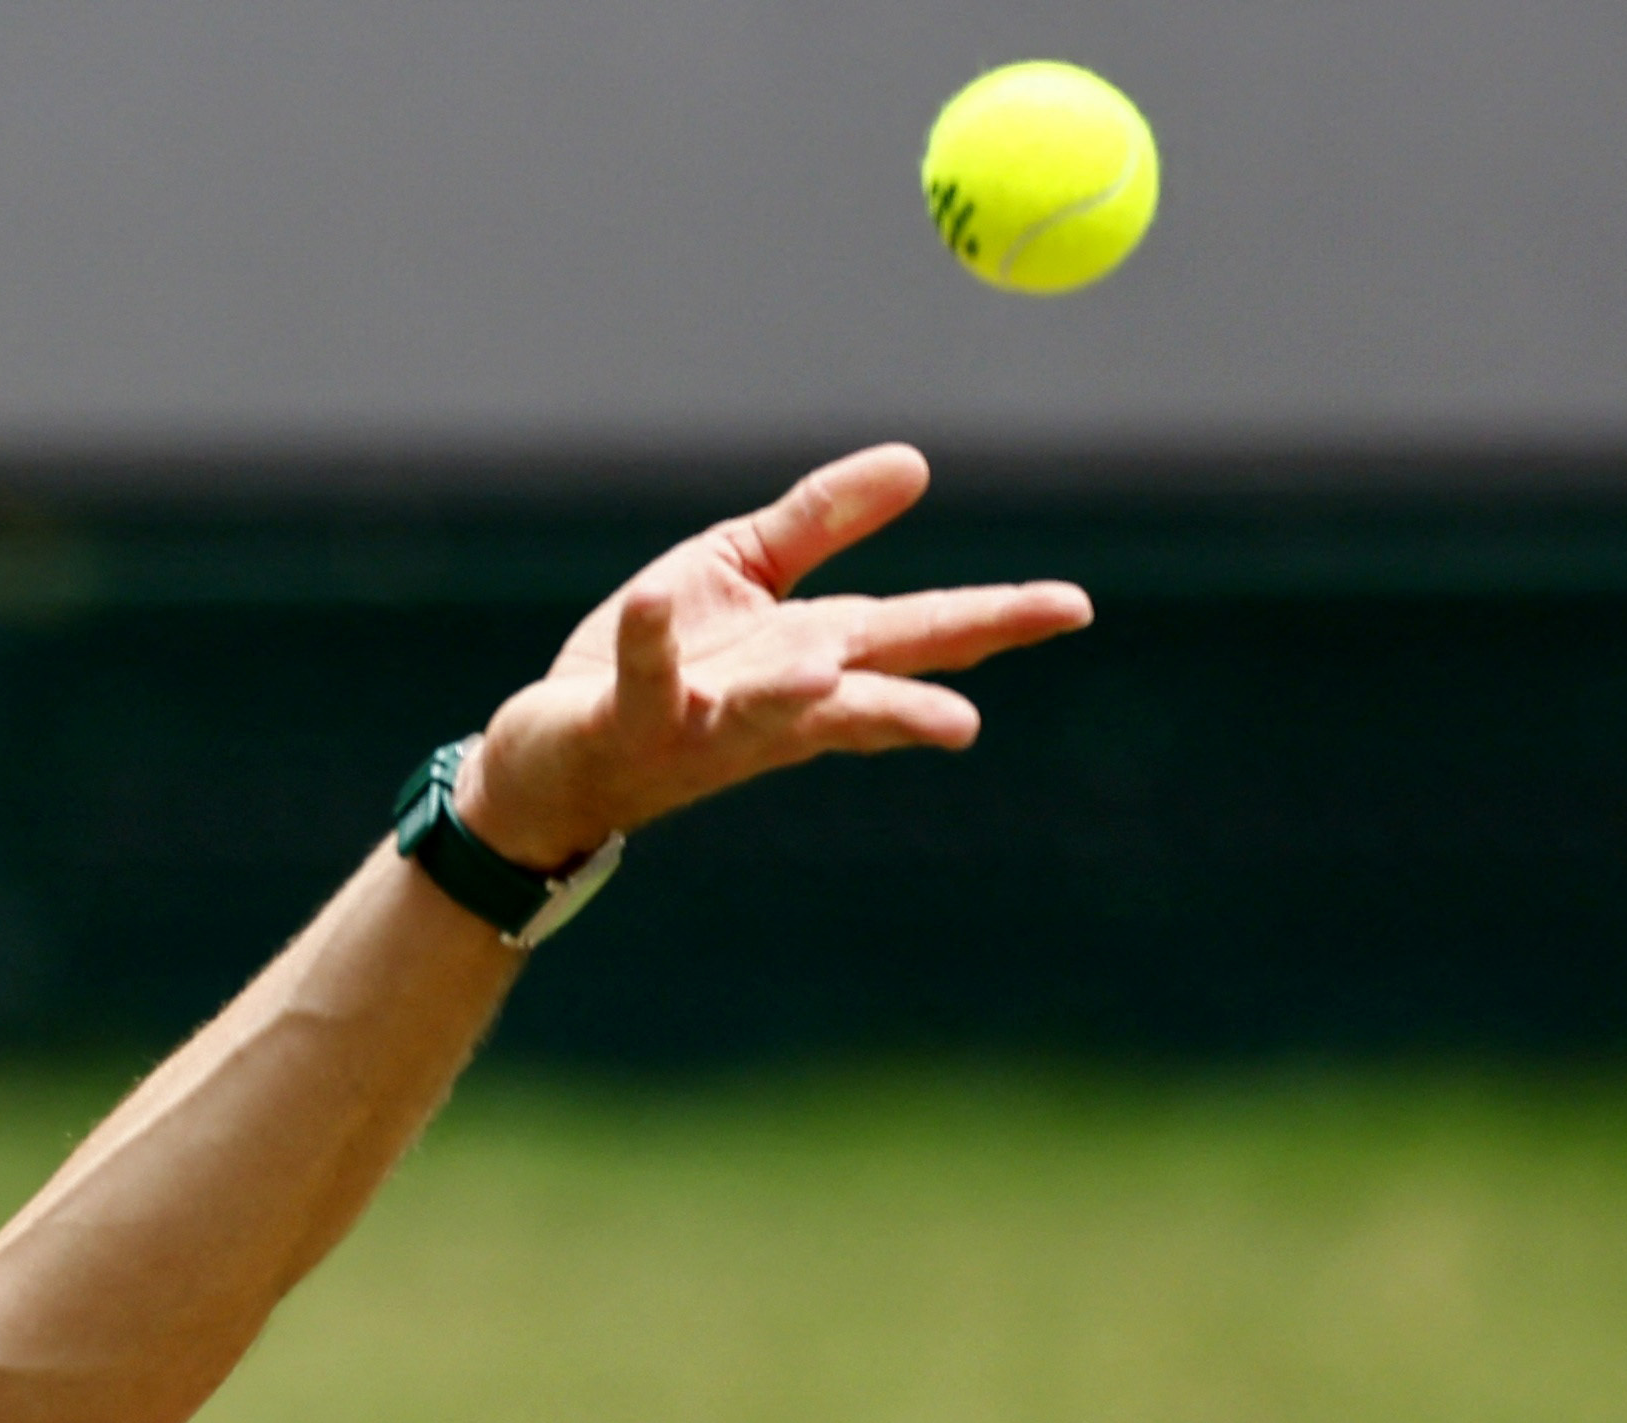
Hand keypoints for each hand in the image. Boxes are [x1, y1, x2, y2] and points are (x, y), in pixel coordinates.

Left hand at [462, 444, 1094, 869]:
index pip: (918, 634)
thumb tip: (916, 463)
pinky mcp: (629, 722)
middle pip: (858, 692)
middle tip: (970, 721)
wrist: (554, 755)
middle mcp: (774, 703)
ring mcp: (702, 722)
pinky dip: (653, 642)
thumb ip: (820, 523)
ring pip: (758, 714)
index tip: (1071, 607)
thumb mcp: (742, 574)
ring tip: (824, 675)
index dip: (994, 621)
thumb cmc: (661, 665)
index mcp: (816, 658)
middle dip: (916, 702)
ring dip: (791, 697)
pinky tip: (656, 598)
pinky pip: (645, 682)